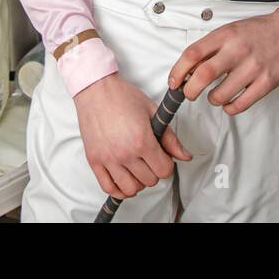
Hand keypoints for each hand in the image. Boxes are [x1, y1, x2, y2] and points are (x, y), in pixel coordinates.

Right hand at [73, 73, 191, 198]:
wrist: (95, 88)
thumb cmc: (122, 96)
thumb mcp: (152, 112)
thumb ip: (170, 138)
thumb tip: (185, 156)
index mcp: (142, 140)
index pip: (164, 170)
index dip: (167, 164)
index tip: (162, 156)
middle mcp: (124, 153)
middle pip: (149, 180)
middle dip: (154, 171)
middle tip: (149, 158)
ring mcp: (108, 159)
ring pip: (131, 188)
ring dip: (138, 182)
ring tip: (137, 169)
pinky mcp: (94, 160)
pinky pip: (108, 187)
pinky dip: (118, 189)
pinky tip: (123, 179)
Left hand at [168, 8, 278, 115]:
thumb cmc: (259, 31)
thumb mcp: (231, 31)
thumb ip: (211, 48)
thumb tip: (189, 69)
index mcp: (226, 34)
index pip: (193, 53)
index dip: (178, 71)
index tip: (174, 82)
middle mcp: (238, 50)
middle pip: (204, 75)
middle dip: (190, 90)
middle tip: (189, 94)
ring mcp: (253, 67)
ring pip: (222, 94)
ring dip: (212, 100)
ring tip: (214, 97)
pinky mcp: (267, 82)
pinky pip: (242, 103)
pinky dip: (230, 108)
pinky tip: (229, 104)